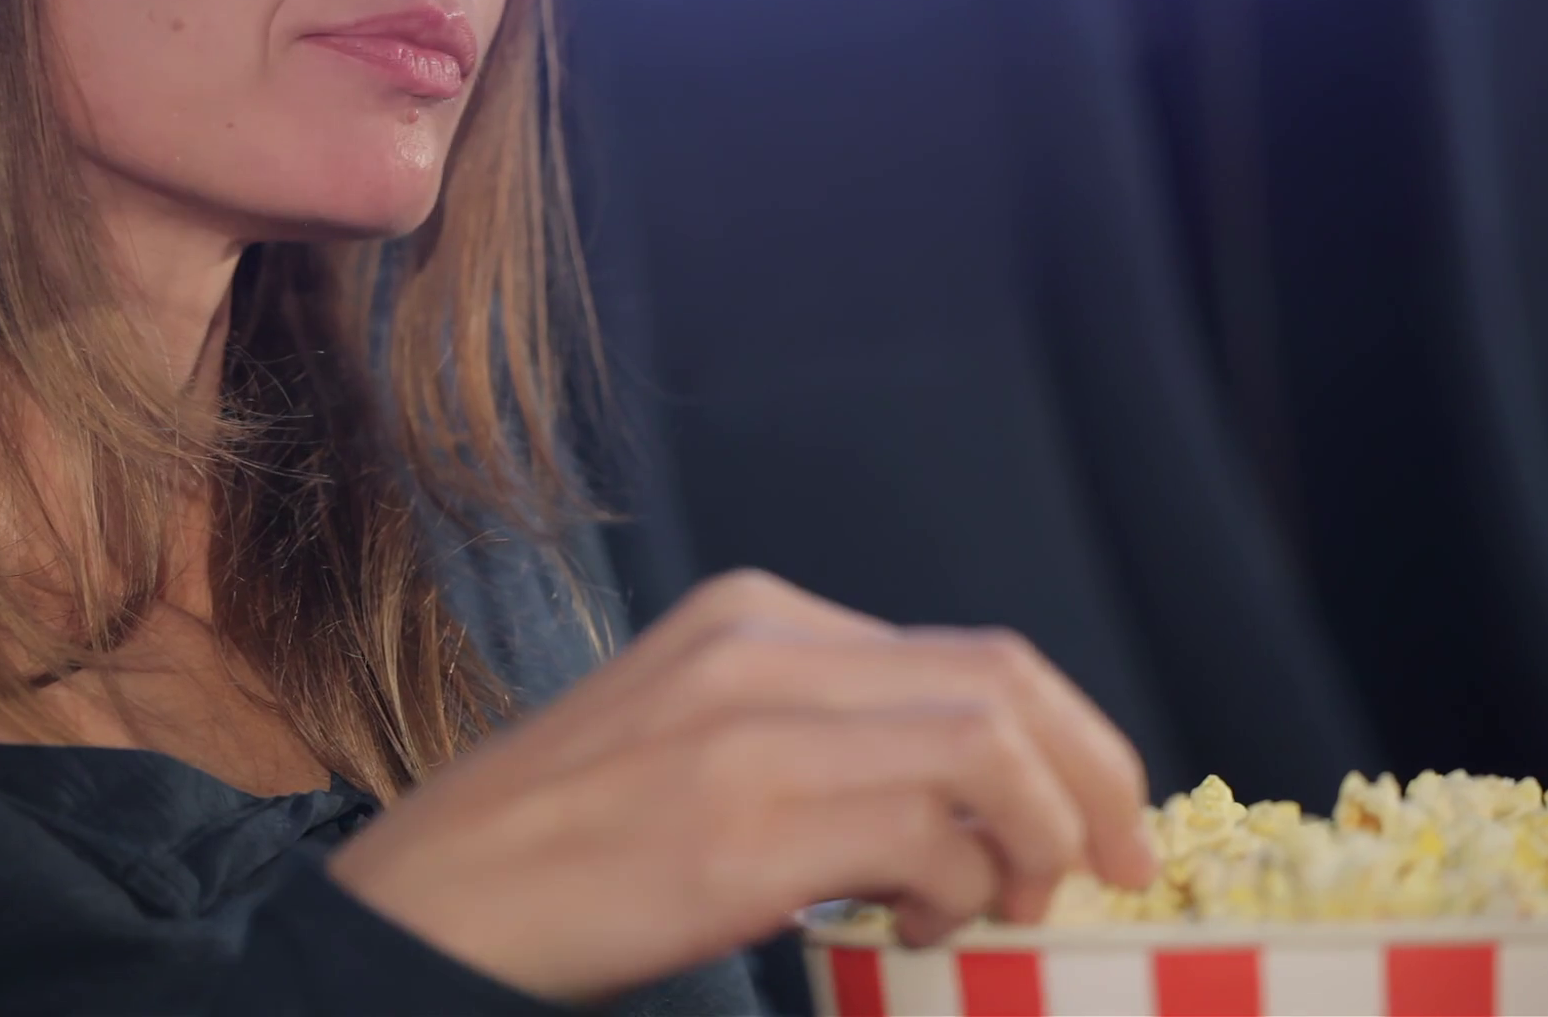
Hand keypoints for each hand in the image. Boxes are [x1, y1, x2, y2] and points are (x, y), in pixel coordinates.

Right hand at [328, 570, 1156, 1003]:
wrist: (429, 906)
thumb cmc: (567, 841)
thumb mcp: (700, 735)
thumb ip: (824, 732)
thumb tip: (968, 795)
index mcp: (755, 617)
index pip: (969, 653)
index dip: (1069, 737)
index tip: (1106, 812)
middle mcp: (761, 649)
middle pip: (1001, 682)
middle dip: (1094, 780)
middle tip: (1118, 865)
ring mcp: (748, 731)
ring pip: (985, 751)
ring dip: (1034, 843)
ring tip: (1000, 907)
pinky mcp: (739, 828)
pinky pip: (925, 838)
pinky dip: (956, 893)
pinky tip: (912, 928)